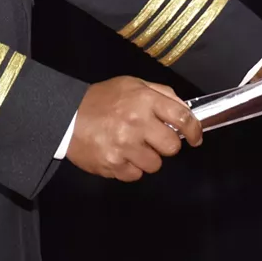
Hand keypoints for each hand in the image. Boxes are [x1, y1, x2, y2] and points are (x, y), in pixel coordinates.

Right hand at [66, 77, 201, 181]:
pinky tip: (120, 154)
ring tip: (131, 146)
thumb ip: (162, 94)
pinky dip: (130, 167)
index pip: (183, 117)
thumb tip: (186, 111)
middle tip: (153, 138)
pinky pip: (135, 175)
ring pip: (155, 165)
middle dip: (166, 144)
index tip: (195, 137)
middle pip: (172, 146)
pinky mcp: (113, 164)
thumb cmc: (102, 99)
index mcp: (144, 100)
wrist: (66, 116)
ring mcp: (124, 146)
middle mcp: (136, 123)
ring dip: (147, 157)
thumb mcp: (132, 85)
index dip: (194, 130)